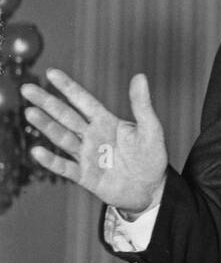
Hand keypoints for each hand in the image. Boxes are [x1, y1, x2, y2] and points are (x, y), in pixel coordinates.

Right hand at [21, 69, 167, 212]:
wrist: (150, 189)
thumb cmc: (151, 156)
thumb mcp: (151, 128)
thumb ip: (142, 104)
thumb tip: (140, 76)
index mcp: (106, 122)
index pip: (83, 101)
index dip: (68, 87)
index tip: (51, 73)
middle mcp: (92, 136)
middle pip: (66, 116)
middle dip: (47, 102)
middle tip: (27, 89)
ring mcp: (86, 155)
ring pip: (62, 138)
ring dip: (46, 126)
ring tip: (30, 113)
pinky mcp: (85, 176)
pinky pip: (65, 167)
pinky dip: (52, 160)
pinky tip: (38, 151)